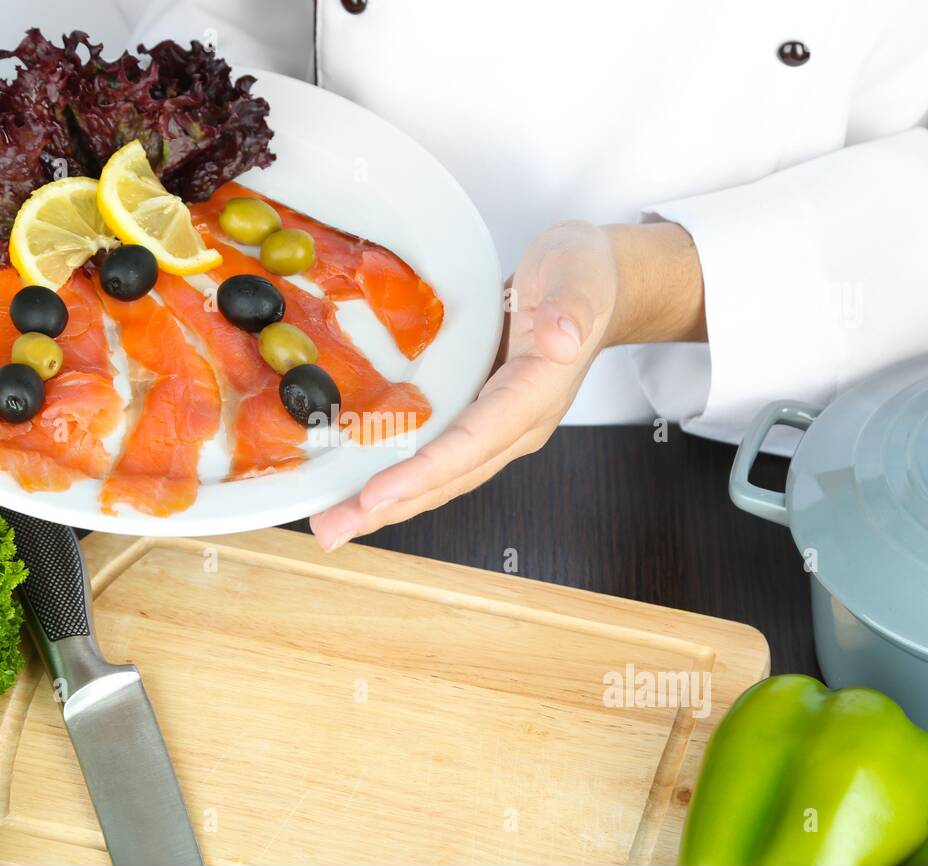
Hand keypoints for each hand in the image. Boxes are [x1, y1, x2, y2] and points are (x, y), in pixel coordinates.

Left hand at [310, 220, 620, 549]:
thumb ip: (572, 306)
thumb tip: (560, 339)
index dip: (424, 471)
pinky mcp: (476, 417)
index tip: (375, 496)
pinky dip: (394, 477)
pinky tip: (356, 489)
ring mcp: (495, 426)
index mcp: (537, 394)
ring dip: (383, 505)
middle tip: (332, 530)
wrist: (595, 283)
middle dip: (389, 508)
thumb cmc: (585, 275)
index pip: (474, 442)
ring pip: (437, 477)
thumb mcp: (580, 274)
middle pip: (448, 478)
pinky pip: (433, 456)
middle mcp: (515, 424)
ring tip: (332, 524)